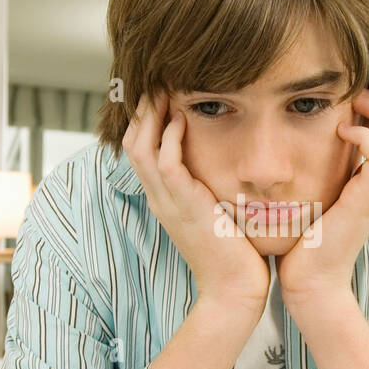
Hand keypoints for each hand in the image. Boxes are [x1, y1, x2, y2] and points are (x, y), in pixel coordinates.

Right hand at [122, 91, 269, 310]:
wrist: (235, 290)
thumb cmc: (235, 254)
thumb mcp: (216, 213)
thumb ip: (211, 188)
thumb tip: (223, 164)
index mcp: (165, 198)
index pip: (141, 149)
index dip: (146, 118)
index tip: (162, 91)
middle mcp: (160, 198)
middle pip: (132, 141)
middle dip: (142, 108)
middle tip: (157, 78)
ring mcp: (168, 203)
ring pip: (142, 147)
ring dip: (151, 114)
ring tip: (163, 87)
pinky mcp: (185, 207)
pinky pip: (167, 163)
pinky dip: (171, 137)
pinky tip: (182, 118)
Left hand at [276, 90, 368, 310]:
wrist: (309, 285)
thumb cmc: (305, 244)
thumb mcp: (317, 196)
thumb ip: (319, 172)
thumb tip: (298, 145)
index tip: (354, 100)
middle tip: (357, 97)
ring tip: (353, 109)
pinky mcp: (363, 203)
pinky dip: (365, 136)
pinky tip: (341, 134)